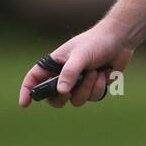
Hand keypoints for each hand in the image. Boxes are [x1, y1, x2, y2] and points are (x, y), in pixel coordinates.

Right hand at [19, 21, 136, 108]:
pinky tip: (104, 74)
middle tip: (70, 90)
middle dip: (64, 97)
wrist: (120, 41)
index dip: (27, 91)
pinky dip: (99, 88)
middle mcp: (64, 75)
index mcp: (54, 64)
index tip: (24, 104)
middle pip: (54, 98)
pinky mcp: (93, 87)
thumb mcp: (81, 56)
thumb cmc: (96, 42)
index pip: (34, 79)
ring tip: (95, 72)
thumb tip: (60, 92)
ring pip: (76, 101)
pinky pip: (92, 98)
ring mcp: (79, 83)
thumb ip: (69, 73)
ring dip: (87, 89)